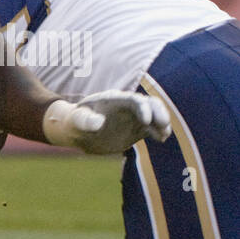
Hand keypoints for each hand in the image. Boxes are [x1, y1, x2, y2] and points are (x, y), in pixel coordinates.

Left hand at [43, 92, 170, 153]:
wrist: (78, 131)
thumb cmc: (75, 122)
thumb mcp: (76, 120)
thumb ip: (85, 120)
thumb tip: (98, 123)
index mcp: (113, 100)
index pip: (133, 100)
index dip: (142, 108)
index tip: (147, 121)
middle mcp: (127, 106)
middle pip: (149, 103)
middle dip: (158, 112)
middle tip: (163, 124)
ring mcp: (133, 116)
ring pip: (154, 115)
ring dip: (161, 123)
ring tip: (164, 134)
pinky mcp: (136, 128)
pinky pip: (151, 127)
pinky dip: (158, 131)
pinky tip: (161, 138)